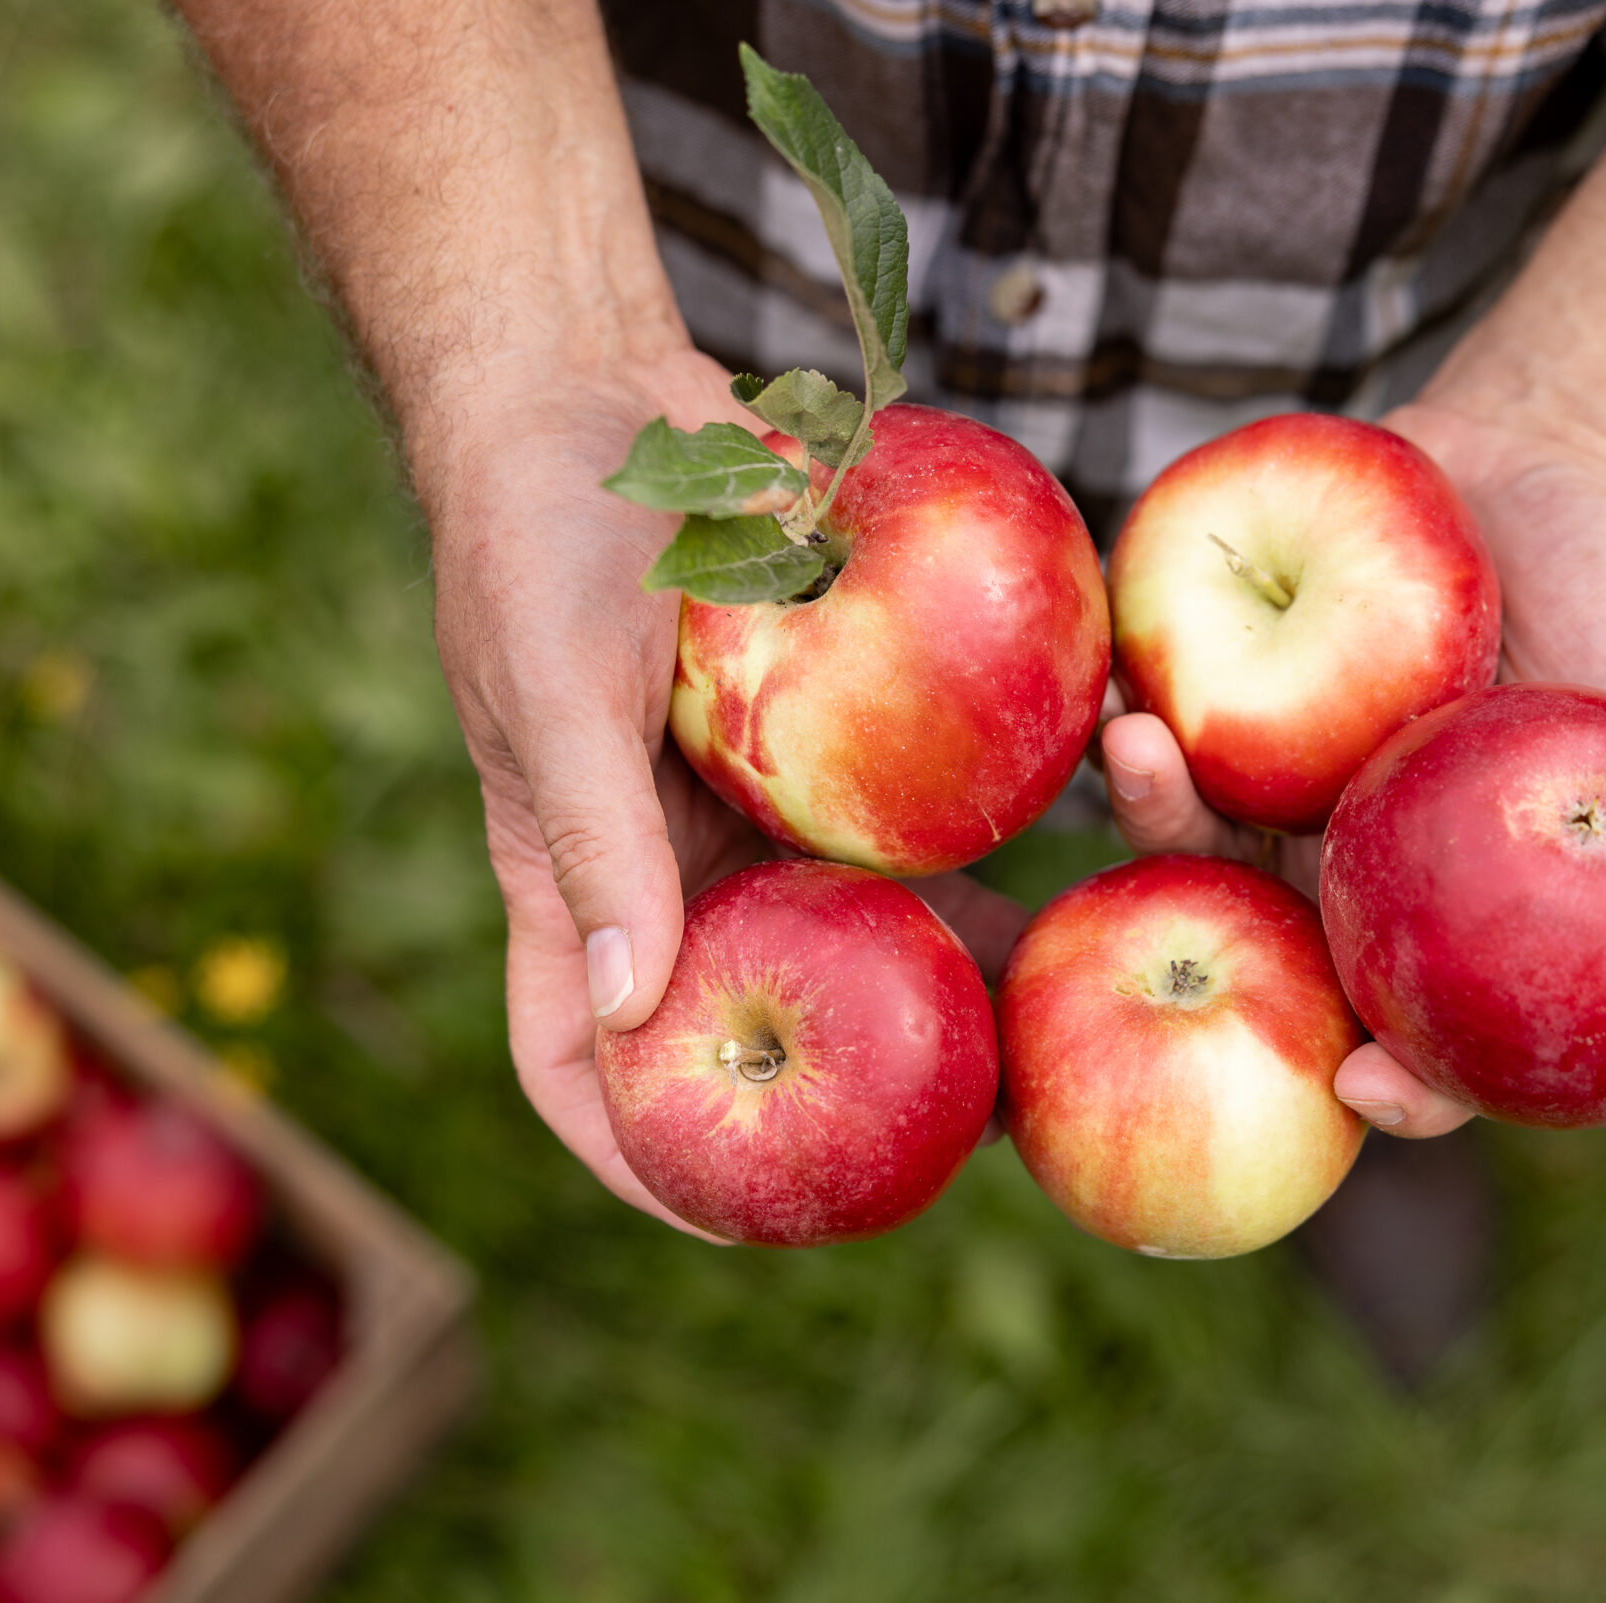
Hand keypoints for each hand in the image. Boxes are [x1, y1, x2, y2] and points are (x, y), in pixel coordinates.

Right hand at [422, 345, 1024, 1235]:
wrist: (595, 381)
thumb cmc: (533, 531)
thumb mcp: (550, 687)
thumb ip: (595, 841)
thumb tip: (632, 1011)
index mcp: (575, 879)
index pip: (581, 1062)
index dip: (640, 1156)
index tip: (738, 1224)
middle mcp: (672, 861)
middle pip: (751, 1014)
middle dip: (841, 1089)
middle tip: (956, 1146)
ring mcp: (752, 798)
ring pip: (848, 924)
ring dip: (935, 980)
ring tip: (1044, 1035)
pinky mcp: (824, 727)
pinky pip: (906, 810)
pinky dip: (976, 847)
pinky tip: (1072, 874)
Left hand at [1101, 398, 1605, 1141]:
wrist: (1533, 468)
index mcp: (1432, 915)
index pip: (1403, 1031)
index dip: (1385, 1081)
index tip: (1362, 1080)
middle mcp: (1328, 865)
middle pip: (1253, 941)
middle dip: (1199, 938)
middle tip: (1175, 917)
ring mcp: (1257, 780)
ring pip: (1182, 827)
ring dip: (1145, 799)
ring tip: (1137, 737)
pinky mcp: (1210, 688)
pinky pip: (1153, 705)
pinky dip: (1125, 688)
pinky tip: (1111, 661)